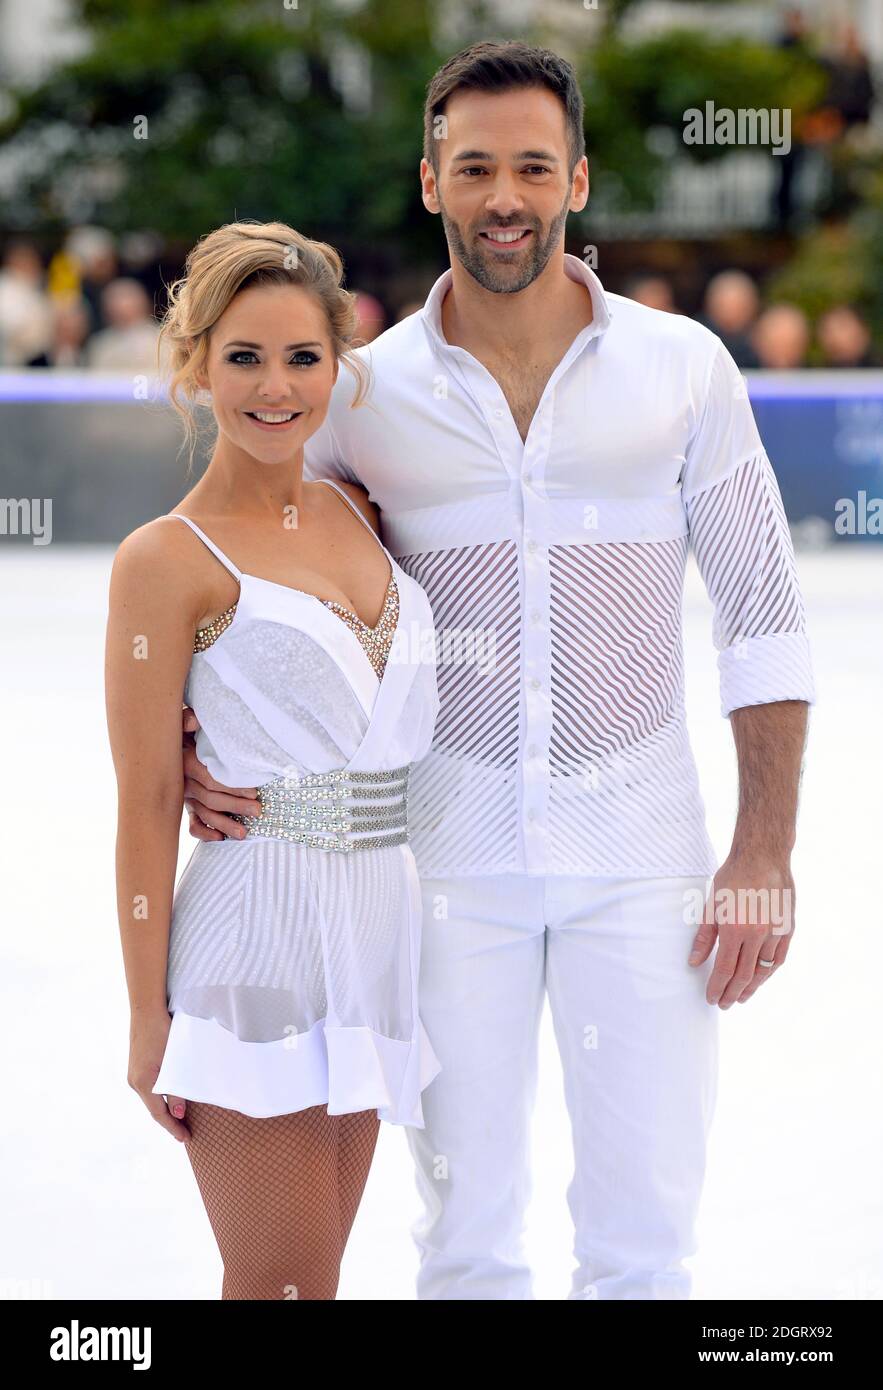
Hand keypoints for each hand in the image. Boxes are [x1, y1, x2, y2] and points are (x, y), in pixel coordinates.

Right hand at [128, 1010, 190, 1141]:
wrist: (146, 1010)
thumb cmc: (162, 1032)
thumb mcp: (174, 1060)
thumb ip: (176, 1088)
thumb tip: (179, 1114)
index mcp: (143, 1083)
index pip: (159, 1114)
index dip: (173, 1128)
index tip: (185, 1139)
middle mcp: (134, 1082)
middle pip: (154, 1109)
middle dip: (169, 1122)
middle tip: (185, 1134)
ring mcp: (134, 1075)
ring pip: (151, 1099)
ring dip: (164, 1110)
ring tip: (180, 1120)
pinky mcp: (136, 1067)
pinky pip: (149, 1089)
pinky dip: (160, 1098)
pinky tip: (169, 1099)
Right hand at [182, 705, 260, 839]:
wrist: (166, 744)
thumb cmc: (184, 731)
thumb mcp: (184, 720)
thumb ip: (188, 719)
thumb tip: (193, 721)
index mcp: (186, 762)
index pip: (211, 779)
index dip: (233, 787)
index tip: (254, 792)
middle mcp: (184, 782)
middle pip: (211, 799)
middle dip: (236, 806)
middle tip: (257, 810)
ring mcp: (185, 796)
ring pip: (204, 814)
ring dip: (224, 825)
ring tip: (243, 833)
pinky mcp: (187, 806)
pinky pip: (192, 824)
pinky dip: (204, 833)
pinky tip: (219, 838)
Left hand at [688, 853, 794, 1007]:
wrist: (763, 856)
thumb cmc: (733, 877)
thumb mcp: (712, 904)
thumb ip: (704, 936)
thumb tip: (694, 961)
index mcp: (735, 929)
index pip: (725, 969)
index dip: (717, 987)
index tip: (711, 998)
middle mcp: (757, 935)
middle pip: (744, 975)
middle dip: (732, 993)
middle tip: (724, 1004)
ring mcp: (775, 932)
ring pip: (764, 970)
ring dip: (752, 987)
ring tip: (742, 997)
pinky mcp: (787, 928)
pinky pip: (779, 958)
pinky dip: (769, 972)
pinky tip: (761, 978)